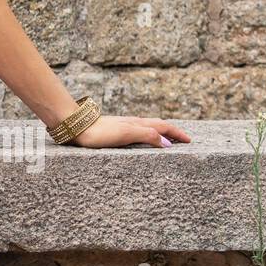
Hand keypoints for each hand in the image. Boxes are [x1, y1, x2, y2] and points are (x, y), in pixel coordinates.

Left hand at [69, 114, 191, 148]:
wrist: (75, 127)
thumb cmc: (99, 132)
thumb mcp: (127, 134)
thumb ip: (147, 136)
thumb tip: (168, 143)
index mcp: (137, 124)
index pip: (163, 127)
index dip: (177, 133)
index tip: (190, 140)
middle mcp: (131, 123)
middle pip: (156, 125)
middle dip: (171, 131)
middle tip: (183, 139)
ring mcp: (122, 125)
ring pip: (146, 127)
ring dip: (159, 132)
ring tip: (167, 139)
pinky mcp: (113, 131)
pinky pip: (136, 131)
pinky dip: (146, 135)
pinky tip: (140, 139)